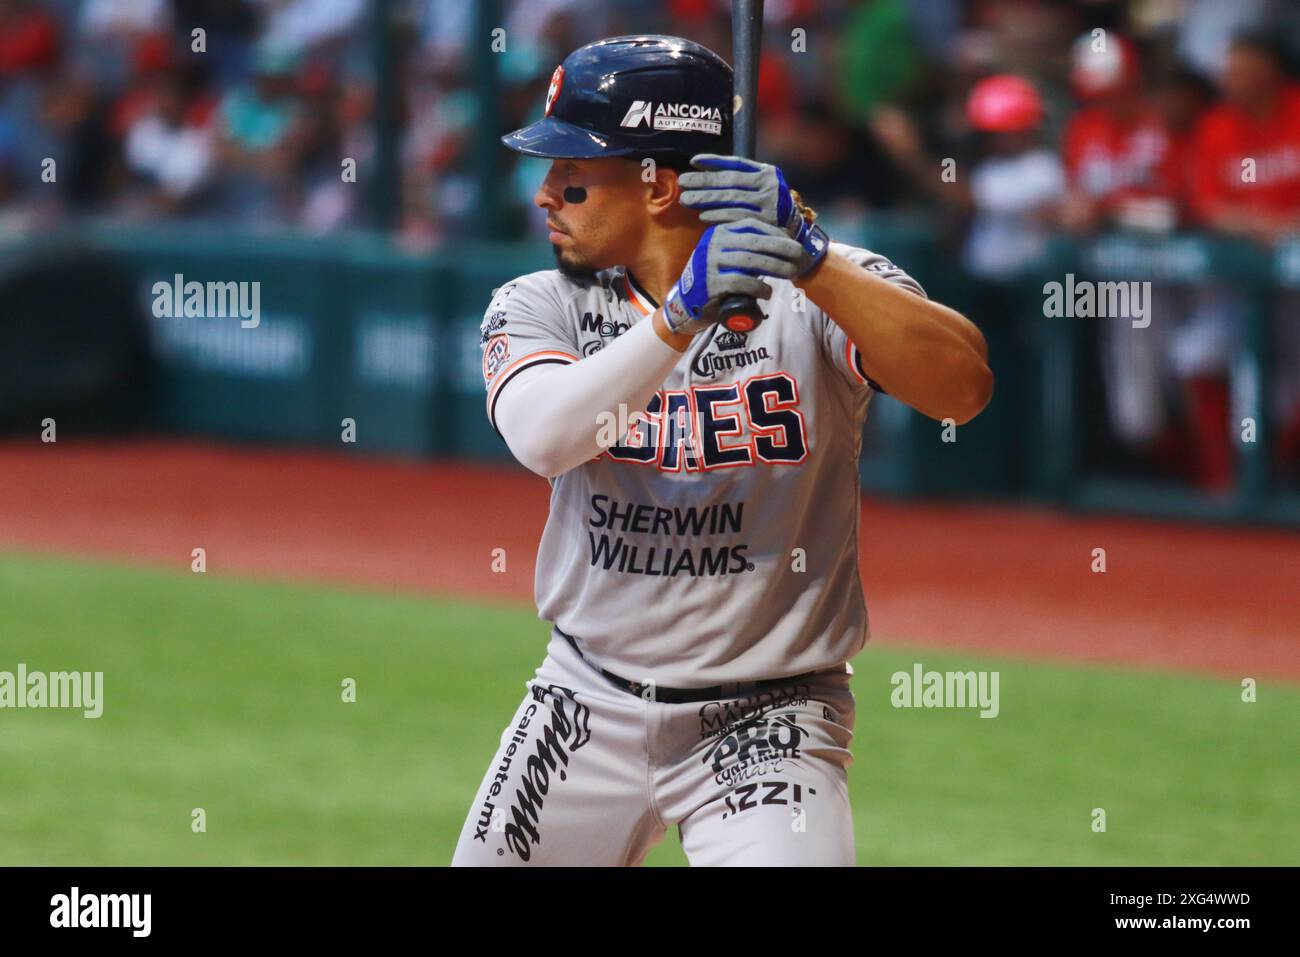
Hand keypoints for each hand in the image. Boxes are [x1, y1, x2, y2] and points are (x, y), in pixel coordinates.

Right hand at [663, 217, 804, 335]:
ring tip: (791, 273)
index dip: (776, 233)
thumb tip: (784, 242)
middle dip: (781, 248)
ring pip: (750, 261)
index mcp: (720, 231)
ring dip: (775, 267)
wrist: (685, 302)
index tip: (793, 242)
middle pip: (755, 242)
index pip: (752, 225)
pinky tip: (768, 293)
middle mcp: (714, 243)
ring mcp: (710, 263)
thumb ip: (749, 248)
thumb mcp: (728, 255)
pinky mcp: (711, 284)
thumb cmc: (716, 278)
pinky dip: (758, 287)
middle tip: (800, 256)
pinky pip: (741, 282)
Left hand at [679, 154, 828, 276]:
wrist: (795, 234)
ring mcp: (769, 203)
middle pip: (730, 181)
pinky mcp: (766, 222)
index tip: (693, 162)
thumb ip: (739, 180)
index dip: (714, 161)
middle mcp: (770, 184)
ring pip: (732, 198)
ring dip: (706, 198)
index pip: (736, 163)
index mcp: (767, 172)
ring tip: (686, 199)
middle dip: (704, 181)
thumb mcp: (760, 189)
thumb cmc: (769, 209)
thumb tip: (701, 169)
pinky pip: (737, 216)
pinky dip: (719, 215)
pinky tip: (703, 215)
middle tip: (682, 182)